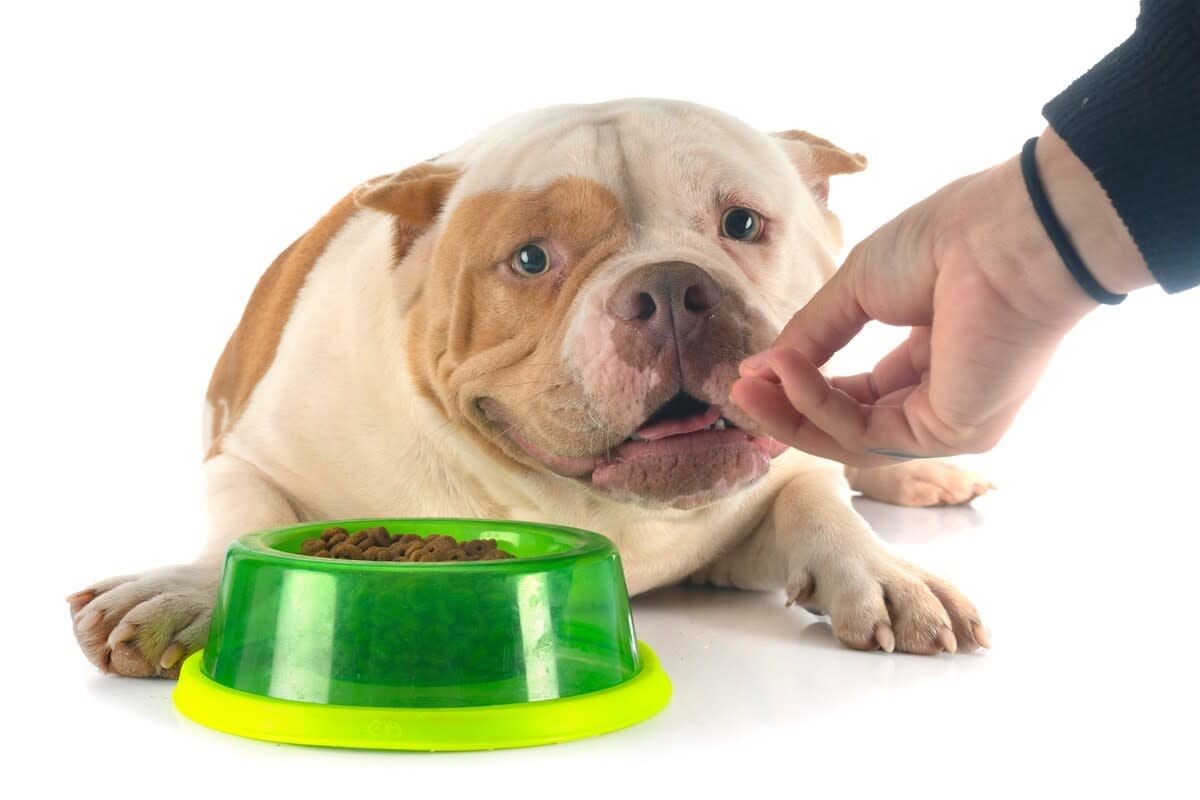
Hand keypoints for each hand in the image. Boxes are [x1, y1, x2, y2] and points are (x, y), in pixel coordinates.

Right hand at [731, 128, 1152, 465]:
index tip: (753, 372)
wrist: (1009, 231)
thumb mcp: (858, 287)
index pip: (857, 395)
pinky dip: (818, 405)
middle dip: (789, 411)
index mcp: (931, 359)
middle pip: (850, 428)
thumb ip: (813, 333)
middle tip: (738, 392)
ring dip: (793, 413)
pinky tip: (786, 371)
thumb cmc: (947, 241)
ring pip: (853, 440)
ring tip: (749, 385)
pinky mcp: (952, 432)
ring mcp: (951, 422)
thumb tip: (758, 368)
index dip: (801, 387)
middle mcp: (944, 399)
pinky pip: (867, 434)